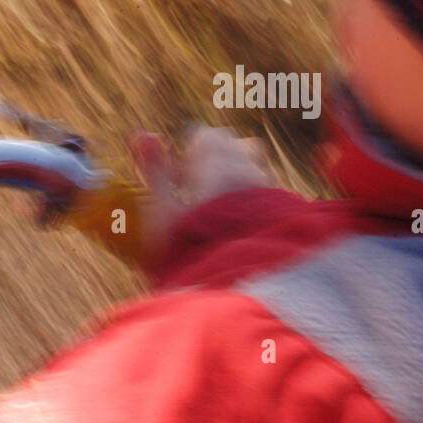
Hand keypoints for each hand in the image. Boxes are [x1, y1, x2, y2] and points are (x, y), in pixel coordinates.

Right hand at [130, 126, 275, 261]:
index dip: (188, 150)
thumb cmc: (188, 253)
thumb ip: (154, 171)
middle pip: (232, 143)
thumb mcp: (161, 214)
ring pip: (251, 161)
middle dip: (213, 155)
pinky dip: (248, 189)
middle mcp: (246, 172)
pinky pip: (264, 183)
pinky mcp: (281, 209)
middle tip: (193, 184)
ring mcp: (267, 189)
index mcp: (216, 169)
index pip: (206, 136)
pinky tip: (235, 216)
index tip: (177, 175)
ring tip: (214, 199)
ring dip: (232, 170)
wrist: (237, 288)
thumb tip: (141, 134)